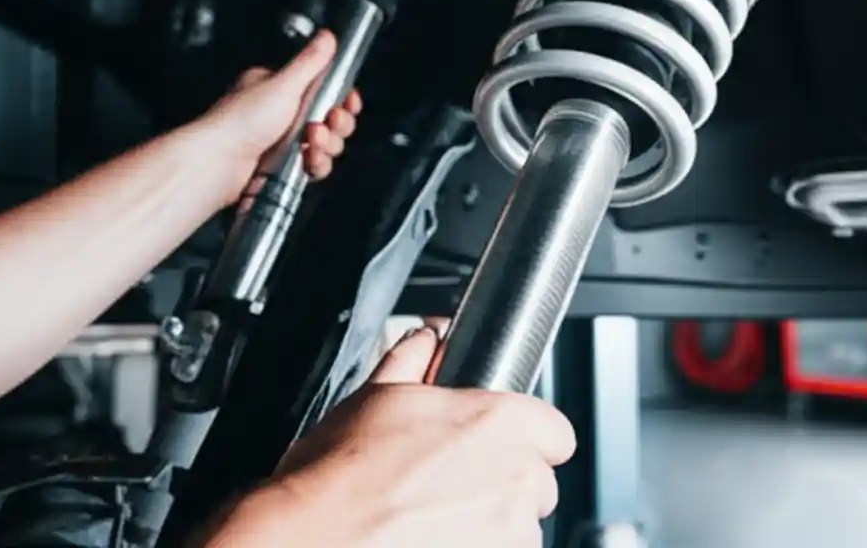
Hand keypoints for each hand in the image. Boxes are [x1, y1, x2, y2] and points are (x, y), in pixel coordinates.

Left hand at [201, 30, 361, 181]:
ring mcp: (283, 143)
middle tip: (329, 120)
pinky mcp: (284, 168)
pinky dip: (316, 164)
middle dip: (335, 123)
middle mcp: (281, 114)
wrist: (219, 163)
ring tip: (311, 141)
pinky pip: (313, 166)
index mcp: (279, 88)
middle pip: (329, 118)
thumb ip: (311, 62)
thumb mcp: (283, 84)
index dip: (341, 97)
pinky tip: (307, 161)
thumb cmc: (240, 121)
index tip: (346, 102)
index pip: (323, 89)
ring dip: (326, 145)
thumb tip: (327, 37)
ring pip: (325, 144)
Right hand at [207, 327, 575, 547]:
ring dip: (491, 522)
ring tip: (436, 516)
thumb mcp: (374, 399)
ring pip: (522, 527)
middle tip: (451, 481)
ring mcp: (510, 534)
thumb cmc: (336, 480)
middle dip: (503, 481)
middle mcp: (515, 478)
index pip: (555, 430)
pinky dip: (477, 546)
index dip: (526, 436)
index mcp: (496, 422)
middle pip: (537, 481)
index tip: (498, 443)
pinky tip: (435, 538)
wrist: (311, 541)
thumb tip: (426, 340)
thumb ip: (414, 360)